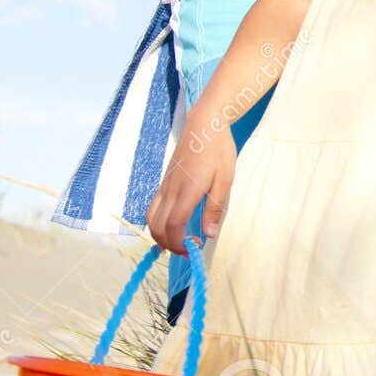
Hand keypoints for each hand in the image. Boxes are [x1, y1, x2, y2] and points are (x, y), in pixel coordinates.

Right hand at [147, 123, 236, 253]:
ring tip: (179, 241)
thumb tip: (209, 234)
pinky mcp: (164, 182)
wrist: (204, 125)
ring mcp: (164, 186)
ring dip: (160, 235)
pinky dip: (157, 222)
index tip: (193, 251)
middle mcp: (170, 190)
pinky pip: (153, 207)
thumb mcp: (225, 179)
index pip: (173, 225)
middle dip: (169, 245)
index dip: (179, 243)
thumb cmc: (218, 150)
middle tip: (188, 250)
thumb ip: (215, 208)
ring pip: (150, 218)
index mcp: (186, 190)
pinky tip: (172, 225)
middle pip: (157, 227)